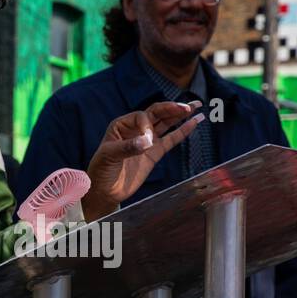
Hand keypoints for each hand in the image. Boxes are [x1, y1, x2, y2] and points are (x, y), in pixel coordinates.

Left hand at [81, 101, 203, 219]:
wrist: (105, 191)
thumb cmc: (101, 171)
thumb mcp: (109, 157)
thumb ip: (127, 147)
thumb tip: (147, 141)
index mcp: (122, 125)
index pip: (141, 117)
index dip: (147, 126)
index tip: (147, 141)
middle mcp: (135, 129)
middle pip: (157, 114)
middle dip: (172, 109)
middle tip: (187, 107)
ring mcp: (147, 141)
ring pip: (166, 123)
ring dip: (180, 115)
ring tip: (196, 106)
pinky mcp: (154, 153)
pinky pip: (171, 139)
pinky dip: (182, 131)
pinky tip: (194, 122)